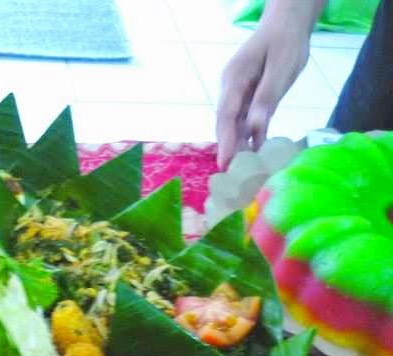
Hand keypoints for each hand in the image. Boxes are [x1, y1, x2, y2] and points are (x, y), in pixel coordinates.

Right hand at [216, 23, 311, 168]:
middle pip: (227, 123)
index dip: (226, 141)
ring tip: (243, 170)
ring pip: (235, 123)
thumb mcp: (281, 68)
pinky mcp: (250, 97)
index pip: (226, 115)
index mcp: (235, 79)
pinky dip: (250, 136)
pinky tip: (256, 152)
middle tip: (232, 175)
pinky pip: (247, 120)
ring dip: (239, 145)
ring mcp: (239, 93)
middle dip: (229, 148)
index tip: (225, 163)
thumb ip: (266, 98)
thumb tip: (255, 129)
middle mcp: (231, 88)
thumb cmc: (286, 40)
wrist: (288, 22)